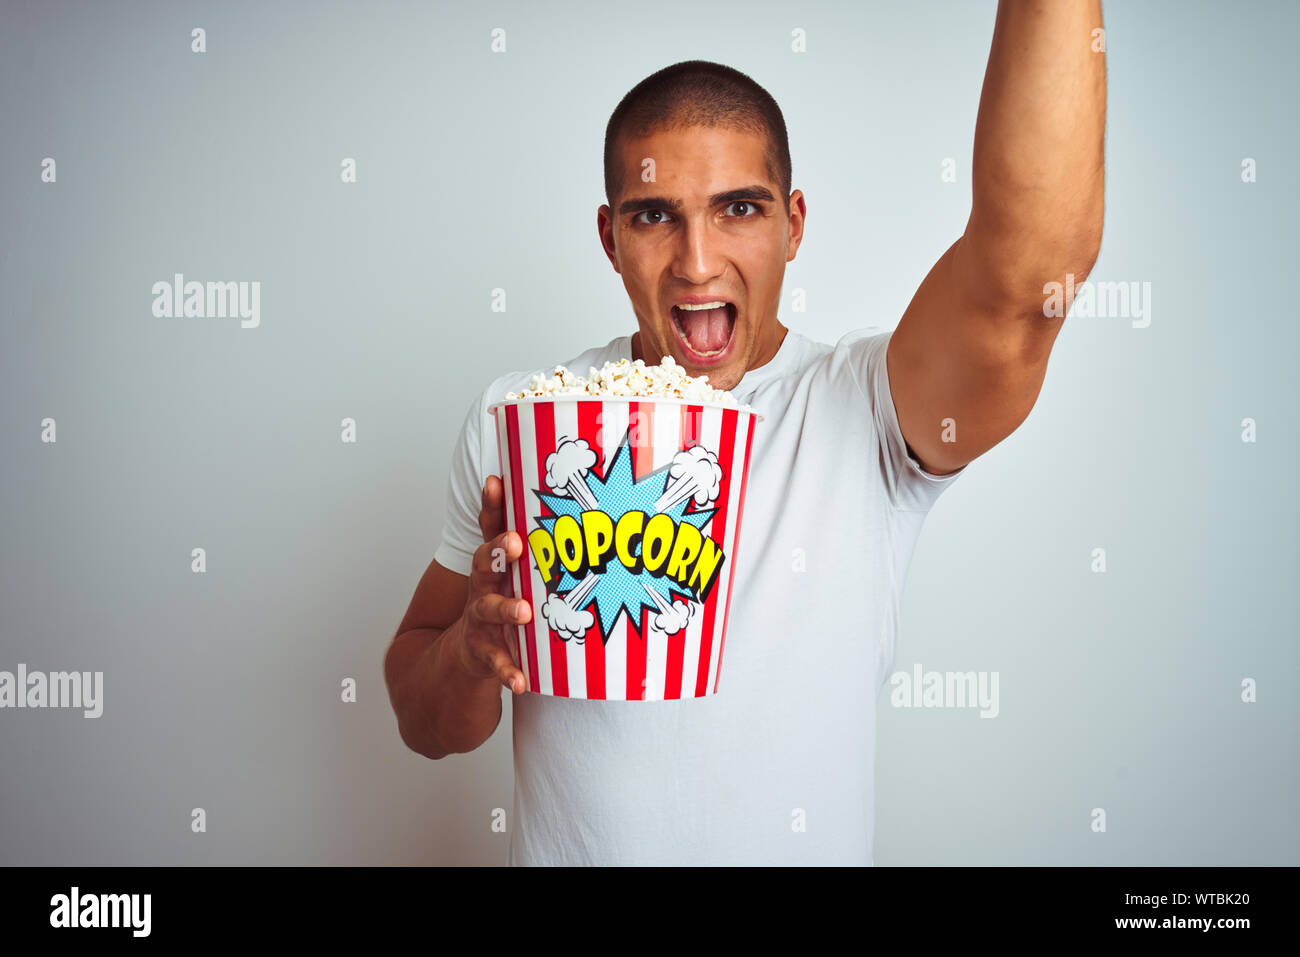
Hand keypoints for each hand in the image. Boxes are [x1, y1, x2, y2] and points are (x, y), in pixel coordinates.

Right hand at [451, 475, 530, 694]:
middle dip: (498, 551)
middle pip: (484, 563)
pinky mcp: (484, 651)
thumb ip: (535, 543)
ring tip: (523, 612)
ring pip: (488, 610)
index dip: (491, 505)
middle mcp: (482, 586)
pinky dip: (508, 671)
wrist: (468, 651)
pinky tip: (520, 680)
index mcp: (494, 563)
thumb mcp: (514, 571)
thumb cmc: (502, 599)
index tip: (495, 483)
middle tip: (514, 543)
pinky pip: (496, 662)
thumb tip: (571, 505)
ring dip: (506, 609)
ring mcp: (480, 619)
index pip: (489, 528)